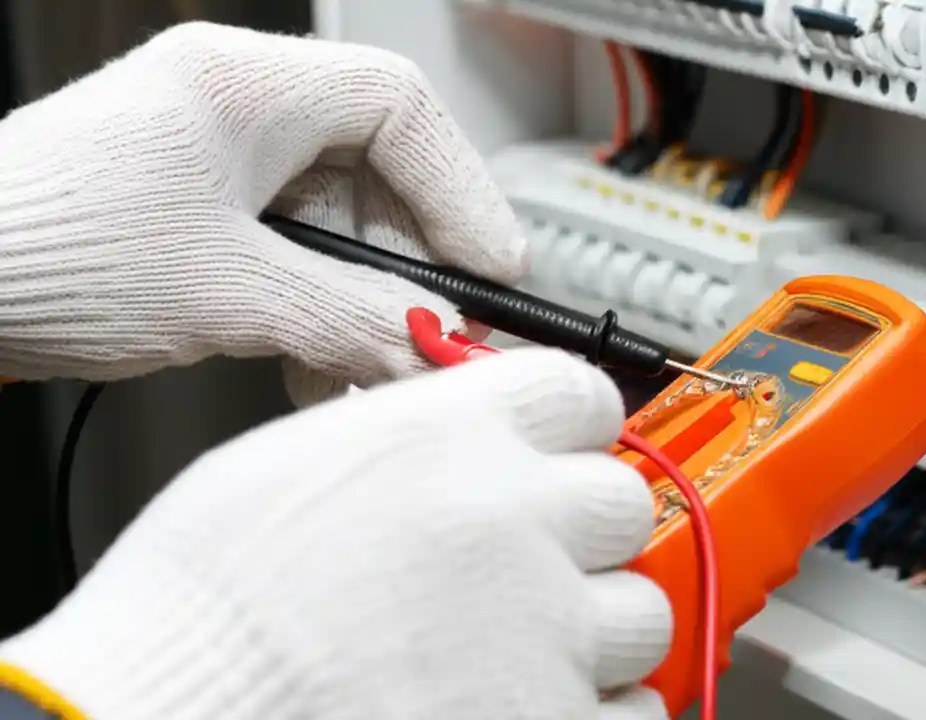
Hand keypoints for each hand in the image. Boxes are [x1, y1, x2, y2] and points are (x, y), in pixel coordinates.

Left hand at [0, 22, 524, 399]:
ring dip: (362, 305)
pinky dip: (316, 312)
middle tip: (441, 331)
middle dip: (414, 265)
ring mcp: (212, 162)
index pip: (401, 106)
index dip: (462, 189)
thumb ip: (353, 319)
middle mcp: (232, 110)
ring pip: (337, 224)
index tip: (491, 265)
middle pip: (377, 173)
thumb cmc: (33, 252)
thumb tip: (435, 342)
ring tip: (367, 369)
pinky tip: (317, 368)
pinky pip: (290, 253)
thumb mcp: (230, 295)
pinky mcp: (195, 215)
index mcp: (243, 85)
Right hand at [0, 350, 671, 718]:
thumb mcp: (289, 467)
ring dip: (592, 633)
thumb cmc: (198, 619)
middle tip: (524, 570)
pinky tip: (520, 707)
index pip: (581, 393)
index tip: (560, 457)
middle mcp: (513, 522)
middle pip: (623, 502)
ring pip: (640, 611)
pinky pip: (635, 712)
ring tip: (511, 655)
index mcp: (449, 438)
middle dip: (581, 535)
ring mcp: (544, 634)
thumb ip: (410, 439)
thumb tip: (465, 441)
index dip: (570, 431)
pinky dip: (592, 712)